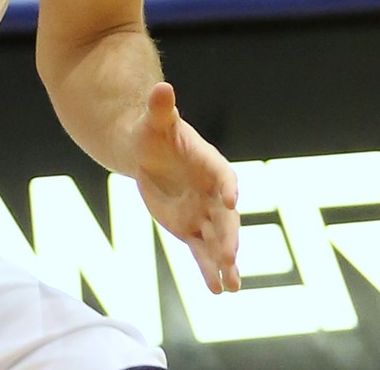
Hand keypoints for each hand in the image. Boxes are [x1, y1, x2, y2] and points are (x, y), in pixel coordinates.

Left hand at [131, 82, 240, 292]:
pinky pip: (202, 253)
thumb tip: (161, 88)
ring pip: (217, 241)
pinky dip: (209, 271)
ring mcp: (204, 213)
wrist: (146, 151)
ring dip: (225, 262)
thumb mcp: (154, 120)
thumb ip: (160, 108)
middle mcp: (213, 192)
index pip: (224, 177)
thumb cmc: (153, 131)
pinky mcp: (191, 230)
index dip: (228, 188)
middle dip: (228, 236)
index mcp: (211, 164)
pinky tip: (219, 290)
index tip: (231, 201)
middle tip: (229, 256)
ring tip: (233, 285)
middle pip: (225, 217)